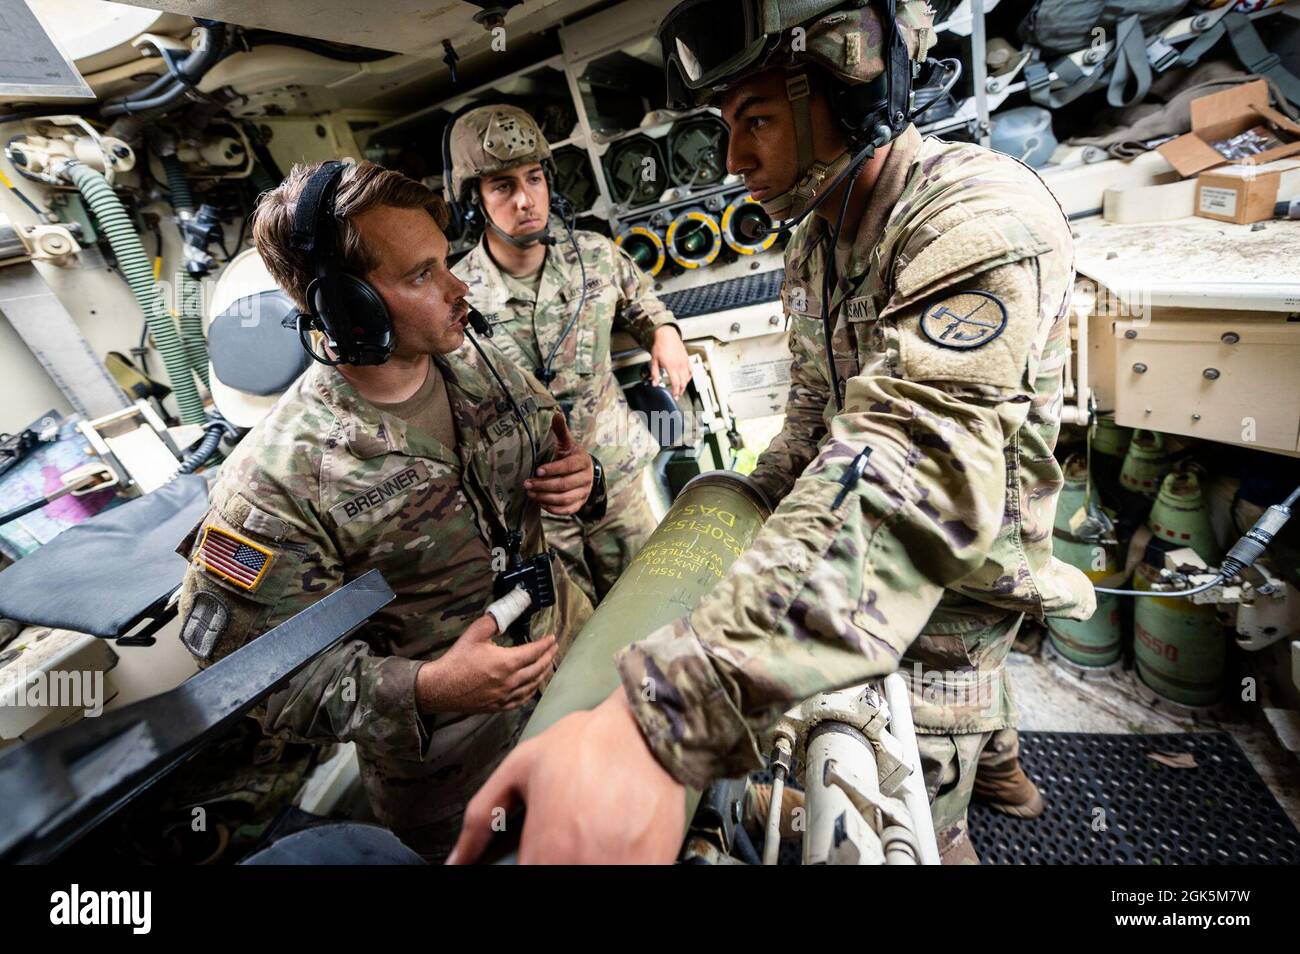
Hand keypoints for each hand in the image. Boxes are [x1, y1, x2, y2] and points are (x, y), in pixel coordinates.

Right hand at [415, 615, 557, 713]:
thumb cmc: (457, 659)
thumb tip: (507, 611)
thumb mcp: (475, 634)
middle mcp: (511, 681)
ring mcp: (505, 696)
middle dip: (549, 657)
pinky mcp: (499, 706)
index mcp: (507, 663)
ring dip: (543, 674)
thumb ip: (493, 622)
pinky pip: (522, 700)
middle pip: (538, 669)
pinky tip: (533, 686)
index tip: (552, 638)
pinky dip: (532, 691)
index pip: (534, 652)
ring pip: (532, 685)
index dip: (545, 644)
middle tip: (554, 649)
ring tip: (548, 665)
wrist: (441, 687)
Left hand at [447, 690, 685, 863]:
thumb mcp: (521, 767)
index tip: (537, 854)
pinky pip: (635, 876)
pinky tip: (619, 843)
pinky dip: (623, 862)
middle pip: (557, 879)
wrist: (647, 726)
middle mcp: (584, 866)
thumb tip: (456, 861)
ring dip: (591, 862)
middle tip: (569, 843)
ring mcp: (623, 868)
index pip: (526, 880)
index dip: (532, 864)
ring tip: (594, 839)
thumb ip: (480, 817)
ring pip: (596, 880)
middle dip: (562, 862)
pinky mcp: (656, 864)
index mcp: (547, 852)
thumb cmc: (586, 743)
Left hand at [525, 413, 592, 515]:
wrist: (584, 471)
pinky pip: (568, 510)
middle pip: (565, 485)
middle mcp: (586, 478)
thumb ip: (561, 430)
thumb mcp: (567, 442)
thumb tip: (556, 413)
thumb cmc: (570, 454)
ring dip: (546, 498)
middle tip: (527, 484)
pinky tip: (540, 503)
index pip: (568, 467)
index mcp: (583, 461)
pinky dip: (554, 509)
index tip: (538, 470)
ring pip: (565, 499)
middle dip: (544, 485)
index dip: (554, 469)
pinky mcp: (580, 503)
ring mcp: (584, 492)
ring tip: (530, 494)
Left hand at [650, 326, 689, 398]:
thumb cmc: (660, 345)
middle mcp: (679, 365)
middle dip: (680, 391)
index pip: (675, 383)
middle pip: (683, 382)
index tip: (675, 396)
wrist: (667, 335)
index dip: (675, 392)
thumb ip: (654, 373)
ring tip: (681, 389)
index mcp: (671, 366)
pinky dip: (689, 376)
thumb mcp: (654, 360)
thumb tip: (654, 383)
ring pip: (688, 377)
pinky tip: (686, 378)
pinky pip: (691, 370)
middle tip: (677, 395)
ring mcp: (684, 362)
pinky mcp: (686, 359)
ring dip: (684, 385)